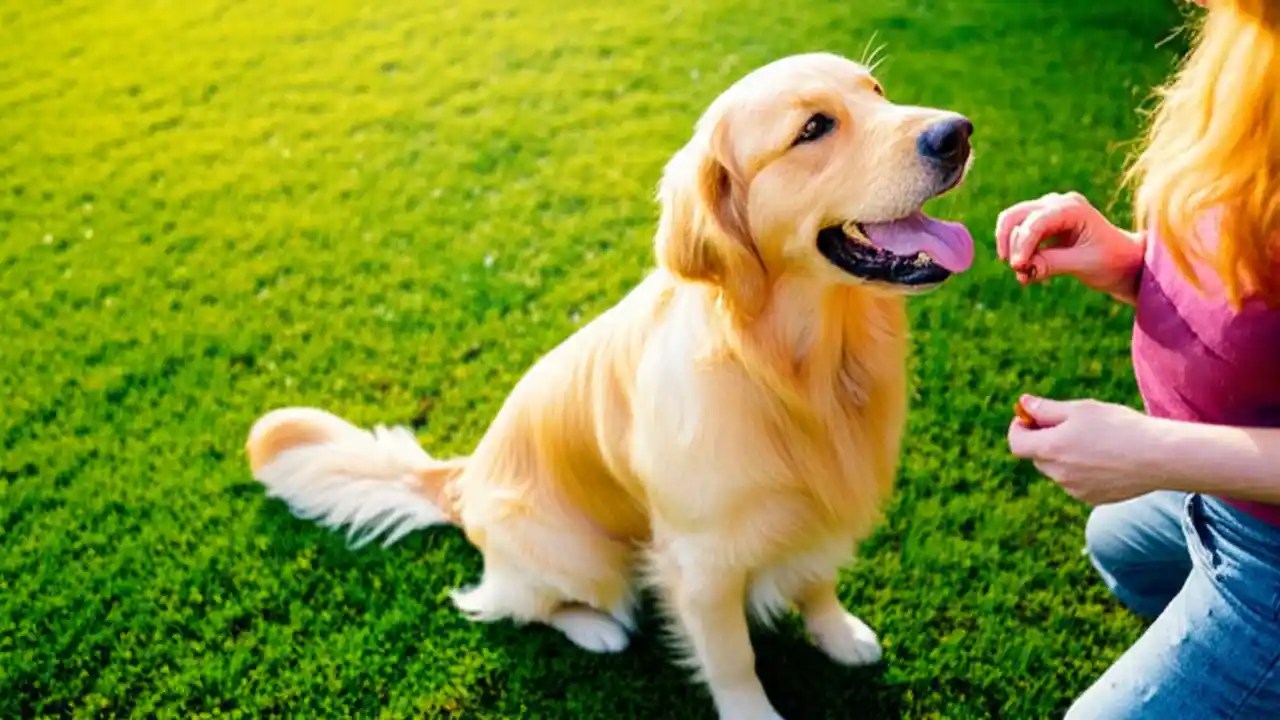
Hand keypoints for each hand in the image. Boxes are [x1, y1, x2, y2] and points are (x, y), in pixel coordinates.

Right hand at [994, 192, 1144, 300]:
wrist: (1127, 263)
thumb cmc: (1113, 261)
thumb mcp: (1084, 264)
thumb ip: (1051, 264)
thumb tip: (1021, 269)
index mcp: (1073, 208)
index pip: (1036, 221)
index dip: (1023, 244)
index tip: (1018, 268)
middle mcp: (1058, 204)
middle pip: (1016, 216)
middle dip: (1011, 243)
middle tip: (1016, 270)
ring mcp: (1049, 213)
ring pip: (1013, 224)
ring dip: (1012, 249)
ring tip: (1023, 276)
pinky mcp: (1044, 226)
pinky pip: (1020, 236)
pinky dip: (1018, 253)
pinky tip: (1027, 273)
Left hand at [1007, 395, 1160, 504]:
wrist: (1159, 457)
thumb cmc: (1119, 427)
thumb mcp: (1080, 410)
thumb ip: (1046, 409)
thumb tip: (1024, 403)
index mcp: (1050, 449)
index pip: (1016, 443)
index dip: (1019, 427)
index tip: (1031, 417)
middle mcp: (1057, 473)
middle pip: (1037, 456)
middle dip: (1045, 440)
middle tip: (1068, 425)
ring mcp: (1074, 489)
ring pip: (1058, 470)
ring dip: (1065, 456)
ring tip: (1096, 441)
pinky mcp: (1092, 499)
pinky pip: (1077, 483)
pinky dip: (1082, 471)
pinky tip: (1107, 459)